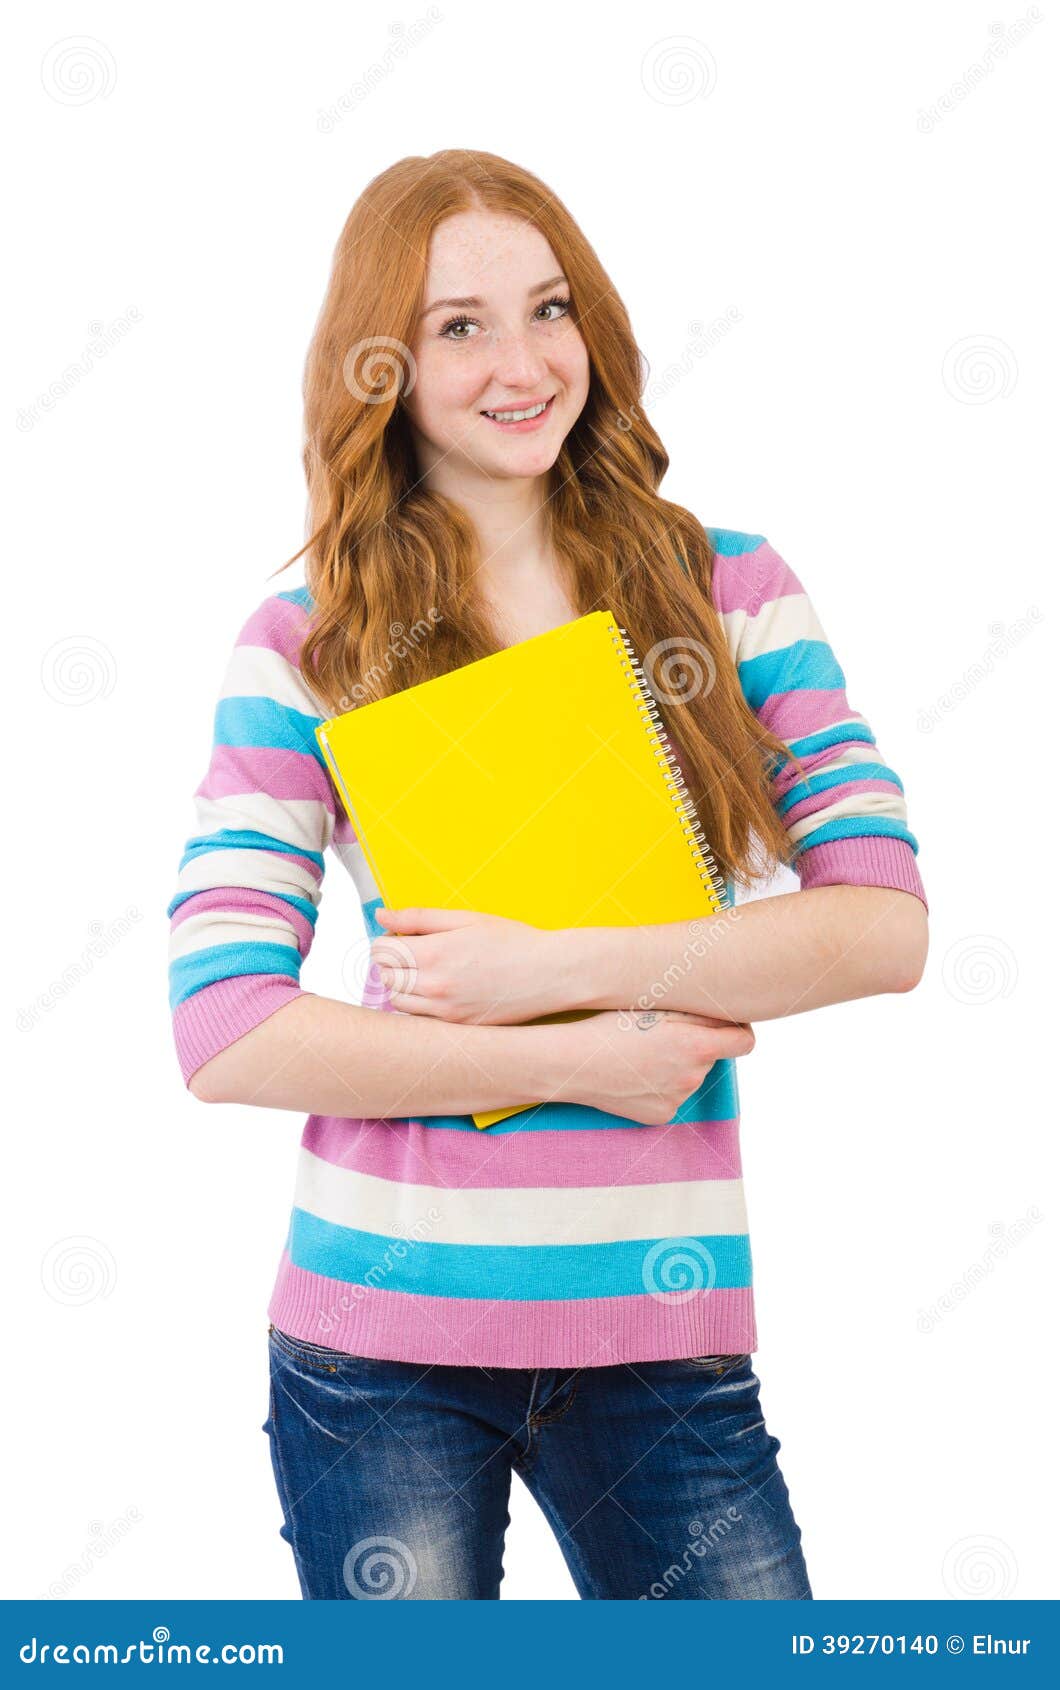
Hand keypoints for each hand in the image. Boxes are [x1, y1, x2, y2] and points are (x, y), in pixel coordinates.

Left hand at [370, 906, 564, 1024]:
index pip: (380, 951)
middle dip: (390, 961)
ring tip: (426, 970)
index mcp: (434, 954)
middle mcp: (434, 987)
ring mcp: (445, 1012)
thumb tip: (382, 916)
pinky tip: (440, 989)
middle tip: (412, 950)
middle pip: (383, 977)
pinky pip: (419, 1018)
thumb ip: (418, 917)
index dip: (385, 939)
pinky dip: (419, 1004)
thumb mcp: (466, 919)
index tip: (400, 935)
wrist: (550, 974)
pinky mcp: (456, 1027)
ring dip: (402, 984)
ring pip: (396, 1001)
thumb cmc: (513, 942)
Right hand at [555, 1008, 755, 1124]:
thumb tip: (732, 1016)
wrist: (574, 1063)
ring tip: (640, 1053)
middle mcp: (693, 1078)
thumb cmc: (611, 1027)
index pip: (744, 1042)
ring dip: (675, 1065)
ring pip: (689, 1076)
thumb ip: (702, 1012)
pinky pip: (671, 1096)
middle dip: (694, 1045)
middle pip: (710, 1057)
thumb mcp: (657, 1007)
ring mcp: (677, 1100)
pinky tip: (634, 1075)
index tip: (726, 1024)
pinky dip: (659, 1085)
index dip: (738, 1030)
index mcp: (697, 1047)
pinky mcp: (660, 1116)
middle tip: (659, 1033)